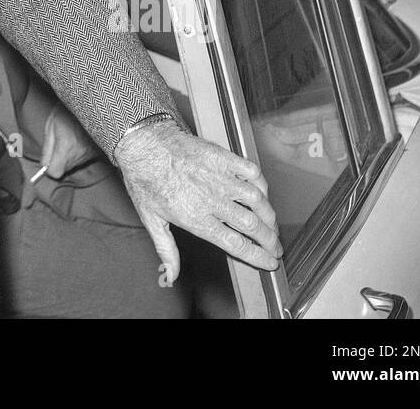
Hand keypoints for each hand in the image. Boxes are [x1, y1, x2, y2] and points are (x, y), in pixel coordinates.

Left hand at [40, 104, 94, 179]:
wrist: (90, 103)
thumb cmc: (67, 110)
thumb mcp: (51, 125)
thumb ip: (47, 148)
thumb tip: (43, 165)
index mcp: (66, 146)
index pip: (55, 172)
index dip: (49, 169)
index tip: (47, 160)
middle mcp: (79, 153)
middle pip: (65, 169)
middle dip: (59, 161)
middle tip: (58, 144)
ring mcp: (90, 154)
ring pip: (74, 164)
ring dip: (69, 156)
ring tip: (69, 138)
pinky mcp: (97, 152)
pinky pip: (83, 158)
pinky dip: (79, 152)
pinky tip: (78, 139)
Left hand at [113, 119, 280, 282]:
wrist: (143, 143)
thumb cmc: (145, 178)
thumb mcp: (151, 219)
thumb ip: (166, 250)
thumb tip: (171, 276)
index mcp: (196, 218)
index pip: (236, 244)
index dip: (258, 256)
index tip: (270, 263)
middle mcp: (211, 199)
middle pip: (252, 225)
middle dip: (270, 240)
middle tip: (276, 247)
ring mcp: (218, 176)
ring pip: (257, 200)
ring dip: (269, 215)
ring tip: (272, 224)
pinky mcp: (221, 157)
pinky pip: (251, 172)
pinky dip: (261, 184)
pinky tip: (262, 193)